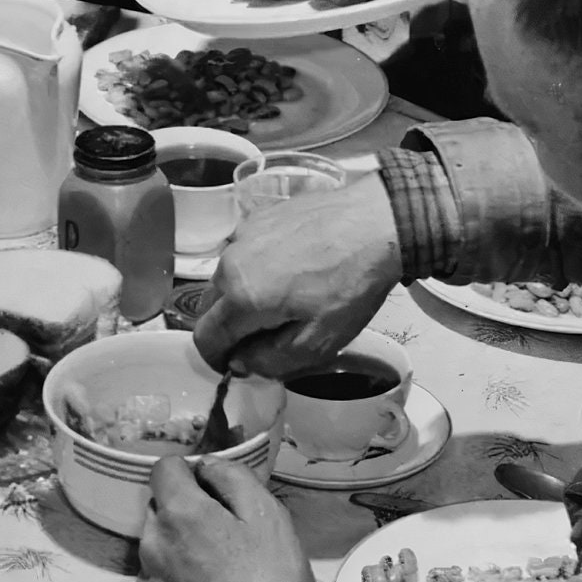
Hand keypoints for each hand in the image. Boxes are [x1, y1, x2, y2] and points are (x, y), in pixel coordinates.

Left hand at [136, 455, 314, 581]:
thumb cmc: (272, 575)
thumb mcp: (267, 513)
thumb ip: (230, 476)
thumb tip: (204, 467)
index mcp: (179, 512)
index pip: (164, 469)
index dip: (189, 474)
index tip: (212, 492)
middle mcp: (151, 543)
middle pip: (160, 512)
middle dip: (185, 516)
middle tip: (224, 540)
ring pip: (157, 551)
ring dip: (178, 553)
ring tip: (218, 578)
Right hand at [191, 177, 404, 378]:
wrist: (376, 222)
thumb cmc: (350, 285)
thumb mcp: (319, 341)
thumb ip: (271, 361)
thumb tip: (240, 363)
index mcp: (240, 299)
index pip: (205, 338)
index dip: (219, 358)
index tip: (240, 362)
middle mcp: (228, 264)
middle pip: (210, 307)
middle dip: (229, 327)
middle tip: (266, 333)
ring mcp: (240, 236)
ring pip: (225, 278)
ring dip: (242, 295)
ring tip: (281, 296)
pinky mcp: (255, 218)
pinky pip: (242, 253)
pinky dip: (254, 267)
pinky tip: (289, 266)